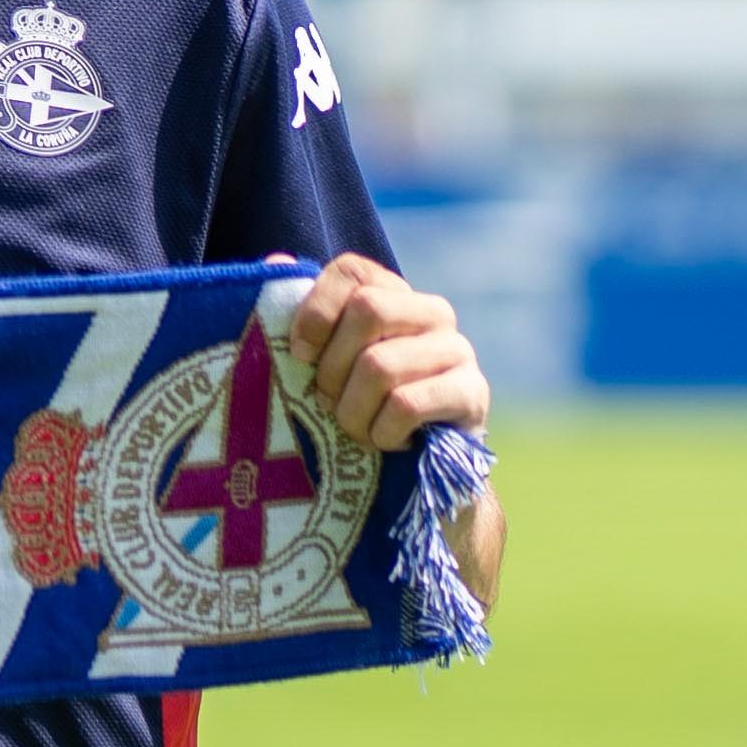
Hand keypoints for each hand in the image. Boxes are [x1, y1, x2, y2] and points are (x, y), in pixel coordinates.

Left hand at [283, 250, 507, 615]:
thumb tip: (274, 262)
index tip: (298, 356)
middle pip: (368, 310)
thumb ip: (301, 318)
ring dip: (353, 412)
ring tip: (357, 431)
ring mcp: (459, 352)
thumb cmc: (358, 416)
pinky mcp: (472, 395)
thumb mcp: (323, 369)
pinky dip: (383, 433)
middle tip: (328, 403)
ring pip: (382, 365)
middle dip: (333, 367)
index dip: (316, 310)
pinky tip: (389, 444)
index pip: (352, 271)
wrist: (418, 485)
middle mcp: (432, 313)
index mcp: (392, 296)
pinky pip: (407, 405)